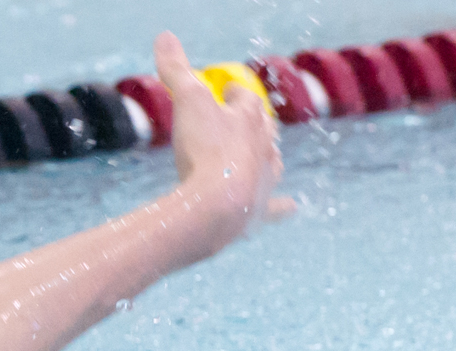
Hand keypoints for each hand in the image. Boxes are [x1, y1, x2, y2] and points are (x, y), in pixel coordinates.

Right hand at [153, 31, 296, 252]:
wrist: (217, 206)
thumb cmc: (204, 150)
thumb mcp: (186, 101)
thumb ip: (176, 70)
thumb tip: (165, 36)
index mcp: (249, 116)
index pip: (244, 97)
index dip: (233, 93)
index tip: (226, 92)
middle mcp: (264, 145)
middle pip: (263, 127)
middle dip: (254, 123)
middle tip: (243, 121)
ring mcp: (265, 177)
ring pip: (271, 161)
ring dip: (266, 156)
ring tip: (259, 156)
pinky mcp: (260, 210)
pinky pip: (276, 206)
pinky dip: (281, 206)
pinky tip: (290, 206)